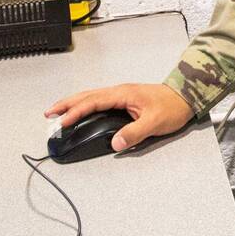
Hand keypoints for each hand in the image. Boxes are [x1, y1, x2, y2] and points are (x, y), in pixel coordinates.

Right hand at [45, 83, 193, 151]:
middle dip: (67, 104)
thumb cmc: (172, 107)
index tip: (62, 121)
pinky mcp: (124, 100)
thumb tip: (115, 143)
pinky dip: (85, 105)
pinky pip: (99, 101)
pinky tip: (81, 112)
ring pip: (91, 97)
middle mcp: (119, 92)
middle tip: (49, 113)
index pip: (93, 102)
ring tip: (58, 113)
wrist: (185, 98)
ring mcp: (121, 95)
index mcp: (123, 94)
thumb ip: (134, 133)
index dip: (76, 111)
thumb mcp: (155, 123)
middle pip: (87, 96)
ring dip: (74, 104)